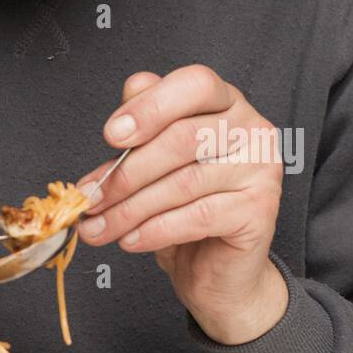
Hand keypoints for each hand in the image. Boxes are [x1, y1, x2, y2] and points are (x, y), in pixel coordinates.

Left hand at [76, 67, 288, 343]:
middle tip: (91, 195)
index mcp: (225, 102)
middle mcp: (250, 128)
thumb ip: (141, 129)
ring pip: (184, 182)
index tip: (111, 135)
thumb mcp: (155, 160)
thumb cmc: (185, 204)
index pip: (194, 84)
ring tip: (99, 226)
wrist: (217, 267)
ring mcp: (261, 169)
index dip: (150, 107)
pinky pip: (197, 217)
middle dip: (126, 172)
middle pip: (183, 137)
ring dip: (130, 209)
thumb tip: (118, 122)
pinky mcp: (260, 211)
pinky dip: (155, 230)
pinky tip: (131, 239)